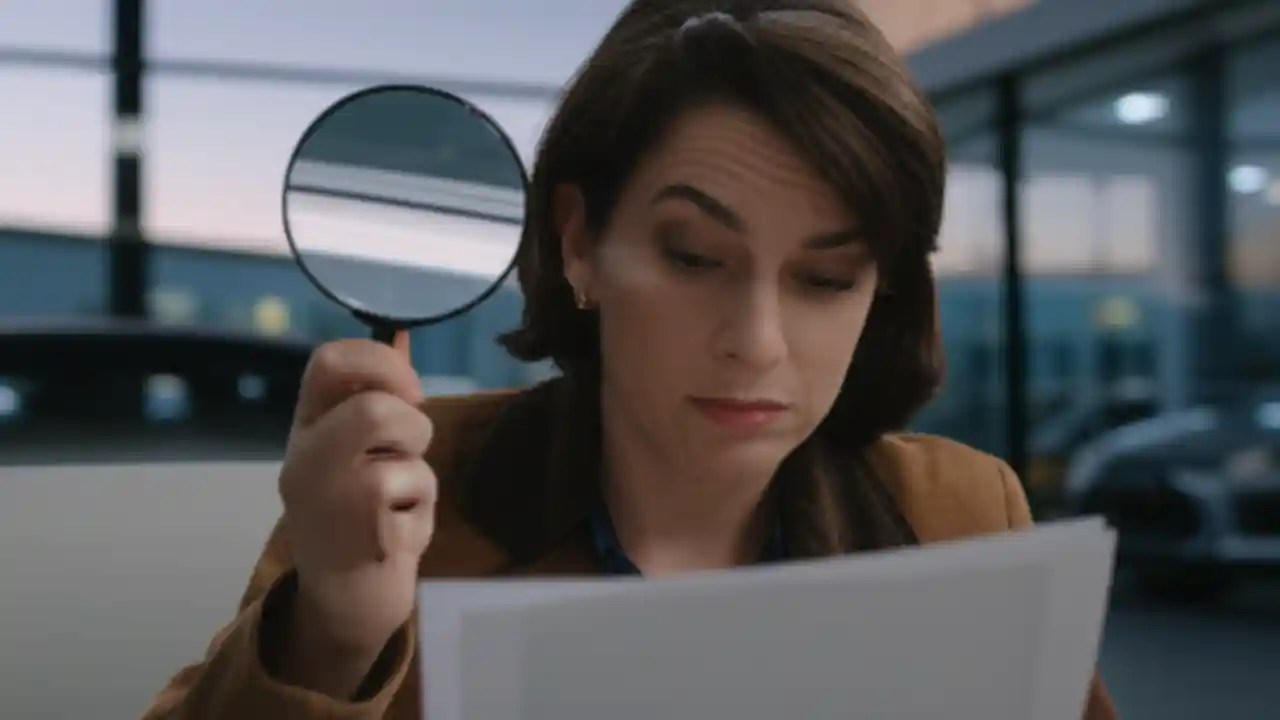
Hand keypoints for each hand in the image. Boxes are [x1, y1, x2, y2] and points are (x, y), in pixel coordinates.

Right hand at [274, 332, 435, 695]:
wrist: (344, 602)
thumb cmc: (359, 518)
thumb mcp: (357, 452)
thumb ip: (375, 396)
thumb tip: (399, 333)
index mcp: (305, 428)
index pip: (329, 361)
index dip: (380, 360)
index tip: (409, 389)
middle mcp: (304, 456)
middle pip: (378, 406)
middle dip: (414, 425)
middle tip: (407, 454)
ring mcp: (329, 492)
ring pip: (407, 449)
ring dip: (420, 474)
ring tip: (399, 503)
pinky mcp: (362, 526)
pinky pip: (418, 490)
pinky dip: (422, 512)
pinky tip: (397, 537)